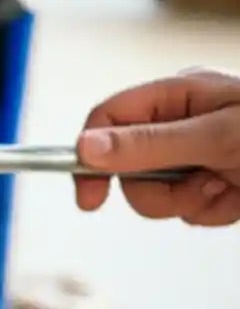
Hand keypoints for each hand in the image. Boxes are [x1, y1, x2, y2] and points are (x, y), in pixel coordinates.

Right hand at [74, 68, 239, 225]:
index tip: (90, 197)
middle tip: (200, 185)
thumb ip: (149, 143)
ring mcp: (194, 155)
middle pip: (128, 169)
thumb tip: (85, 146)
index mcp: (177, 96)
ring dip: (191, 202)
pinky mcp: (209, 182)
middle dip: (160, 190)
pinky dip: (213, 212)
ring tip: (230, 188)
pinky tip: (238, 196)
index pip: (109, 120)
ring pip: (156, 195)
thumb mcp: (214, 136)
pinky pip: (187, 211)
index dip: (90, 157)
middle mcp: (180, 124)